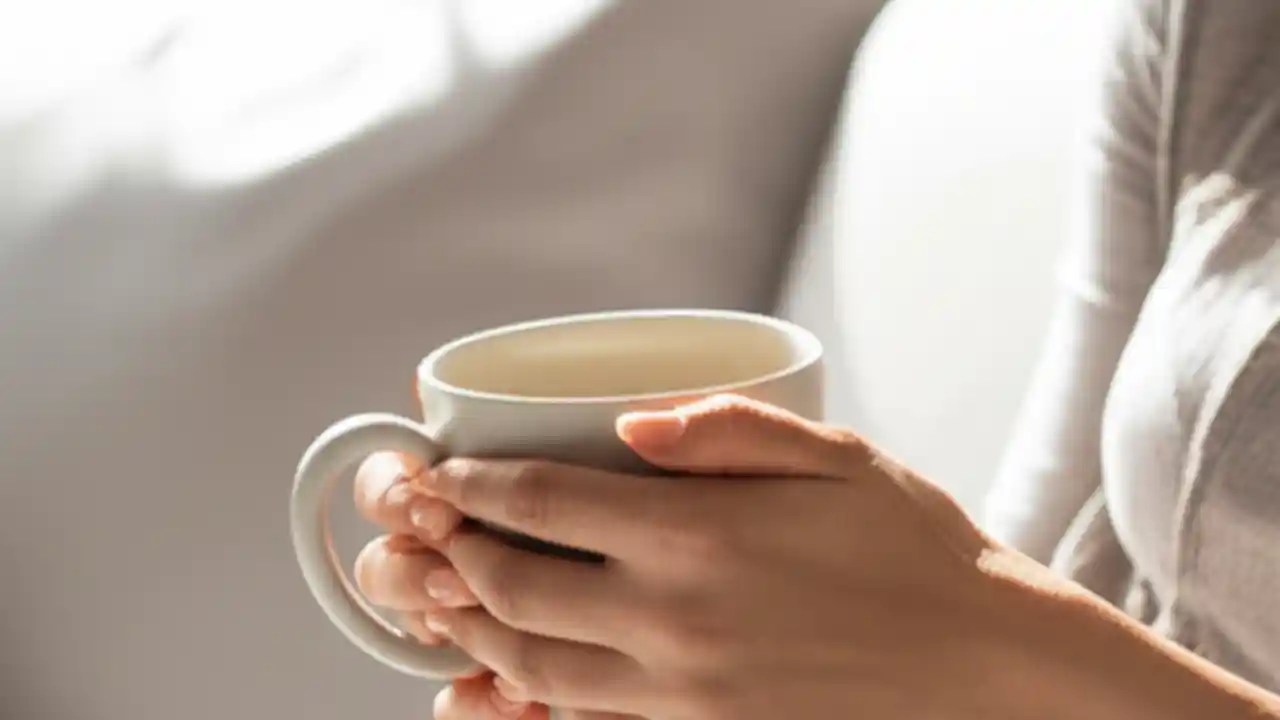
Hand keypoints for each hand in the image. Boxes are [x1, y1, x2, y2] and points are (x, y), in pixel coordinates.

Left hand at [352, 395, 1022, 718]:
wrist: (988, 670)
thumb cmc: (916, 552)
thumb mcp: (837, 458)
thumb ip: (727, 429)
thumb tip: (626, 426)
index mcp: (700, 536)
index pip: (540, 502)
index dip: (471, 486)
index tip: (438, 475)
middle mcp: (674, 622)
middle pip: (513, 590)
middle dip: (452, 557)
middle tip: (430, 533)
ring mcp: (682, 697)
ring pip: (532, 669)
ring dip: (474, 632)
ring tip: (452, 602)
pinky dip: (527, 704)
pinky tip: (505, 684)